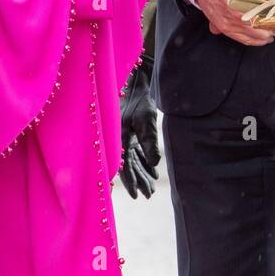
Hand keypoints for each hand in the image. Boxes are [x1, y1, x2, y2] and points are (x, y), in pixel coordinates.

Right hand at [119, 58, 159, 198]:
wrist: (135, 79)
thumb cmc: (139, 97)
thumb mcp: (146, 118)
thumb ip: (150, 141)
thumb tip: (155, 164)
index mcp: (119, 138)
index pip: (124, 167)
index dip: (130, 182)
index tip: (136, 196)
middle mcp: (119, 139)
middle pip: (129, 166)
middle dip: (139, 180)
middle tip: (149, 195)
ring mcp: (124, 135)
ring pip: (133, 159)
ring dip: (142, 172)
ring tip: (152, 186)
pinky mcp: (130, 130)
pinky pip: (136, 150)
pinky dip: (144, 160)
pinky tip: (152, 170)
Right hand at [198, 0, 273, 45]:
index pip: (269, 13)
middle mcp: (238, 12)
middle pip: (263, 27)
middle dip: (274, 27)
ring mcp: (230, 22)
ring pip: (254, 36)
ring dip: (265, 36)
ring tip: (273, 33)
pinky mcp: (223, 27)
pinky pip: (241, 39)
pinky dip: (253, 41)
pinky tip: (261, 39)